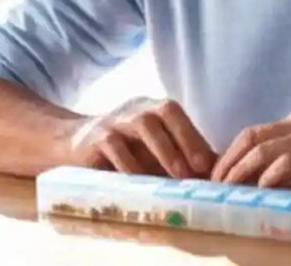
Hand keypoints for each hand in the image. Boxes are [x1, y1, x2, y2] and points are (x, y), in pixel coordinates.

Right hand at [68, 98, 216, 179]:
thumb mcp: (152, 152)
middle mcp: (135, 109)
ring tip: (178, 175)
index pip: (176, 113)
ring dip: (164, 149)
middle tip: (200, 168)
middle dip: (185, 138)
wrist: (71, 144)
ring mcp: (114, 121)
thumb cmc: (122, 151)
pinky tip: (142, 181)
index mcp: (152, 109)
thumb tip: (219, 176)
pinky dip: (130, 163)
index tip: (211, 164)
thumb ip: (182, 159)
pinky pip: (114, 145)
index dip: (194, 135)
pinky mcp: (94, 138)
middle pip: (164, 111)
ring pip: (142, 124)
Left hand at [211, 110, 290, 193]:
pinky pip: (286, 166)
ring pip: (262, 150)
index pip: (254, 132)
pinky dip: (268, 178)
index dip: (231, 153)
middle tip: (215, 185)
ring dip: (239, 172)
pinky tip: (260, 192)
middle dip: (227, 162)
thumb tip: (262, 181)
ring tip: (228, 191)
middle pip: (250, 137)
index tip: (219, 173)